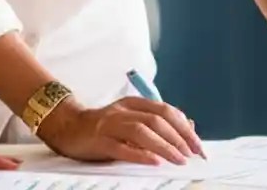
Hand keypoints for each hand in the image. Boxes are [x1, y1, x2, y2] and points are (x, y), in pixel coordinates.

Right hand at [38, 97, 204, 165]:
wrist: (68, 127)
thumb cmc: (103, 127)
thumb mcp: (132, 120)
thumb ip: (158, 122)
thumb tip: (189, 125)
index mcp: (133, 104)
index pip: (166, 111)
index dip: (185, 128)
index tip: (199, 146)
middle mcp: (123, 111)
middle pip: (156, 120)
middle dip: (179, 137)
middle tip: (193, 154)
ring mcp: (109, 124)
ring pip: (141, 131)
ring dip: (164, 146)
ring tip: (179, 159)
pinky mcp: (99, 140)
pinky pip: (121, 147)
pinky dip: (140, 154)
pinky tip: (154, 162)